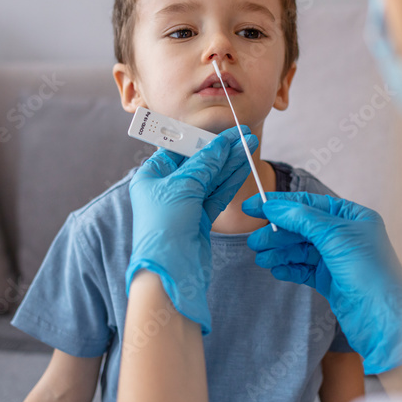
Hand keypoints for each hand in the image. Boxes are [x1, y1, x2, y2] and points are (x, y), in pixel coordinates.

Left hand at [126, 126, 257, 334]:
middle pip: (198, 162)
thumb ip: (205, 163)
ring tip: (249, 145)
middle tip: (243, 135)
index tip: (221, 129)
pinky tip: (244, 165)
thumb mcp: (183, 187)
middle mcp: (166, 189)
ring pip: (211, 177)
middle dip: (221, 149)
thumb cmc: (164, 228)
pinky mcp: (200, 218)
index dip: (200, 138)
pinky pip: (217, 193)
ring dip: (230, 162)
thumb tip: (221, 144)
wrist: (170, 272)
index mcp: (151, 177)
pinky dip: (231, 180)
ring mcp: (184, 204)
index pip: (177, 149)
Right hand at [243, 192, 401, 373]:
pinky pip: (303, 269)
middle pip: (302, 227)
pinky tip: (276, 269)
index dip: (280, 204)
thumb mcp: (335, 237)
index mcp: (353, 217)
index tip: (253, 206)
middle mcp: (346, 236)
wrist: (385, 321)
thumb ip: (302, 219)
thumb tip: (275, 206)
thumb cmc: (371, 275)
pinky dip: (288, 268)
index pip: (309, 204)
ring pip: (300, 250)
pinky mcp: (331, 281)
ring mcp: (338, 259)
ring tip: (261, 258)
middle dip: (277, 233)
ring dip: (280, 252)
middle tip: (255, 241)